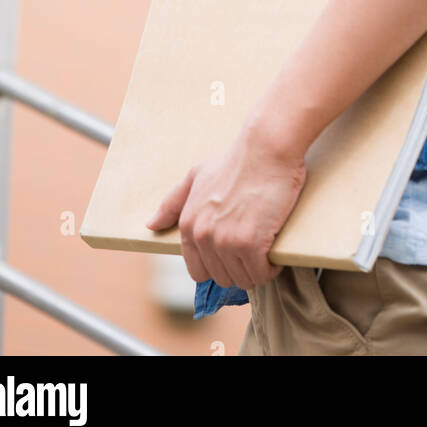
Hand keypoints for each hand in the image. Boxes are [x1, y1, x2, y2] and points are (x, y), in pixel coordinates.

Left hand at [145, 123, 306, 290]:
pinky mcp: (250, 243)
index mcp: (188, 223)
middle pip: (222, 277)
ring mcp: (225, 241)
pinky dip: (270, 267)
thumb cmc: (236, 159)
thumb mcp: (198, 174)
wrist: (266, 147)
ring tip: (265, 246)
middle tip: (255, 245)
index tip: (235, 252)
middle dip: (240, 267)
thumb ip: (173, 202)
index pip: (198, 270)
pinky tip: (274, 250)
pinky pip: (261, 274)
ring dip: (257, 269)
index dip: (219, 265)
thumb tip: (151, 225)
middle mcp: (202, 236)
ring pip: (243, 279)